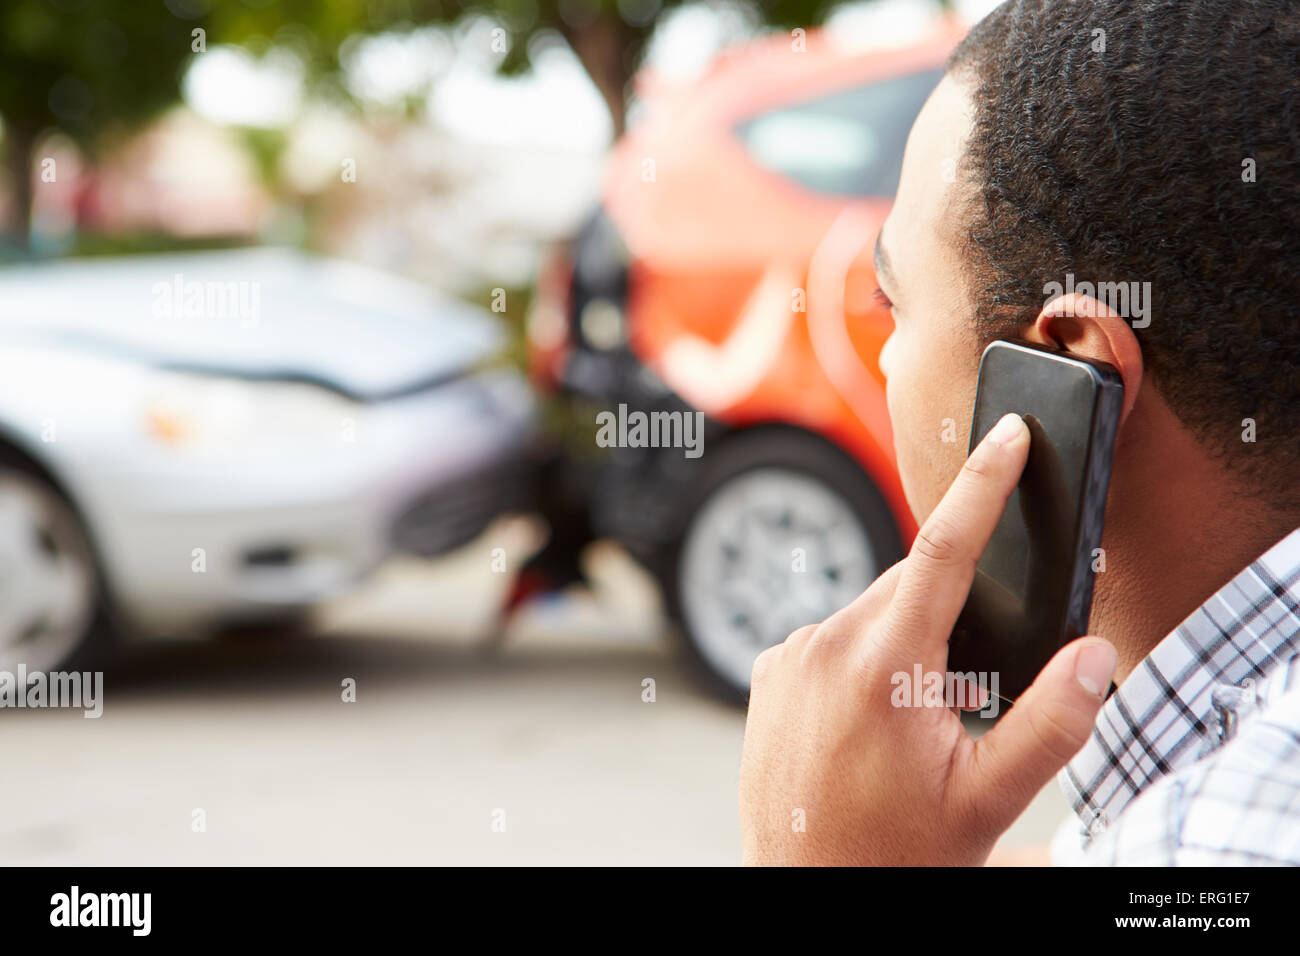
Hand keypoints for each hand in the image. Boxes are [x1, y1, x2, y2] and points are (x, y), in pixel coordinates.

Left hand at [739, 413, 1116, 865]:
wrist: (803, 889)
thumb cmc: (895, 852)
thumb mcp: (991, 798)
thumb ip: (1052, 722)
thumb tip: (1094, 653)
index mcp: (887, 663)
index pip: (944, 550)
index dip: (982, 484)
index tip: (1006, 433)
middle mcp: (826, 643)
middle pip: (910, 588)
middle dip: (947, 619)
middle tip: (960, 695)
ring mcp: (788, 656)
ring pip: (870, 614)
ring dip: (903, 642)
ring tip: (910, 722)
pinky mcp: (766, 671)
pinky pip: (831, 638)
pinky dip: (860, 658)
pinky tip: (867, 719)